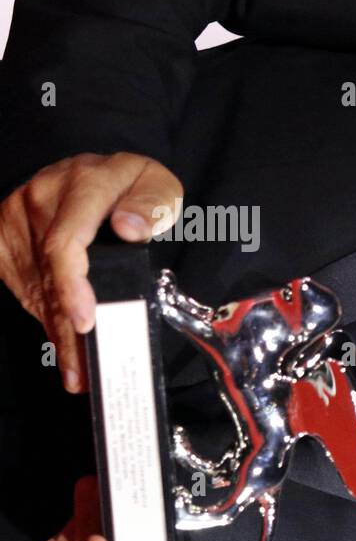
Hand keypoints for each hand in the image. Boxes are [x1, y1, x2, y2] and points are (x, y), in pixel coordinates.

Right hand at [0, 152, 182, 392]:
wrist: (84, 168)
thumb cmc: (129, 183)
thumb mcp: (156, 183)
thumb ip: (151, 205)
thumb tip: (130, 228)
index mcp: (82, 186)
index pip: (67, 241)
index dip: (72, 286)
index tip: (84, 322)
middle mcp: (41, 201)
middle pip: (49, 275)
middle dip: (66, 329)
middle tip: (85, 372)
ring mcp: (15, 220)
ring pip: (35, 287)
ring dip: (56, 332)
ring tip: (78, 372)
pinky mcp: (3, 239)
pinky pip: (24, 285)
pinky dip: (44, 317)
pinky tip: (62, 345)